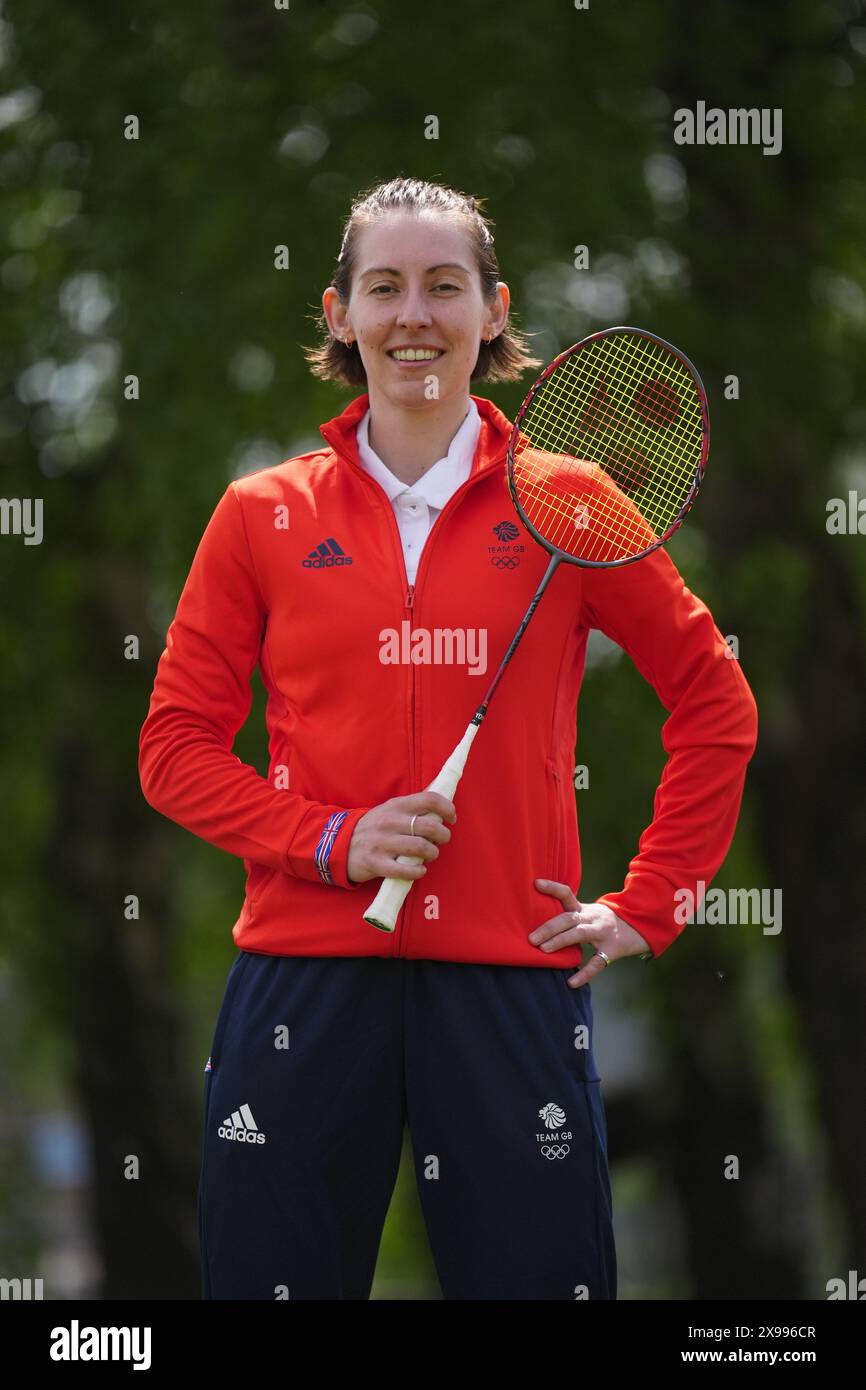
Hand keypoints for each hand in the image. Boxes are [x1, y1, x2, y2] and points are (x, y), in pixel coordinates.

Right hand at [347, 791, 456, 884]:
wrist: (339, 844)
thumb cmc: (373, 827)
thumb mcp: (389, 809)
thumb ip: (412, 807)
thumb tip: (441, 805)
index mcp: (396, 805)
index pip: (430, 799)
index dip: (447, 808)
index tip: (452, 818)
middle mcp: (390, 822)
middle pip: (430, 827)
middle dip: (443, 836)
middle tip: (441, 841)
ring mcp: (382, 843)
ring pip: (420, 848)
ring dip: (432, 854)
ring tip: (431, 855)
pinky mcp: (376, 863)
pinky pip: (404, 870)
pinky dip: (418, 872)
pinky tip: (420, 870)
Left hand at [529, 878, 649, 987]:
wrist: (641, 926)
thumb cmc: (606, 923)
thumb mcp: (590, 914)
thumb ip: (570, 917)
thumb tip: (540, 924)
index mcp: (584, 910)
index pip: (567, 894)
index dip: (552, 888)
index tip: (536, 883)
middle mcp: (592, 918)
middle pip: (568, 918)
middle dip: (548, 927)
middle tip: (531, 938)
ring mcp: (603, 933)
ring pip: (580, 934)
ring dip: (560, 941)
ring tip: (543, 949)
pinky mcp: (613, 949)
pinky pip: (597, 963)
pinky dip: (584, 974)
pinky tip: (571, 983)